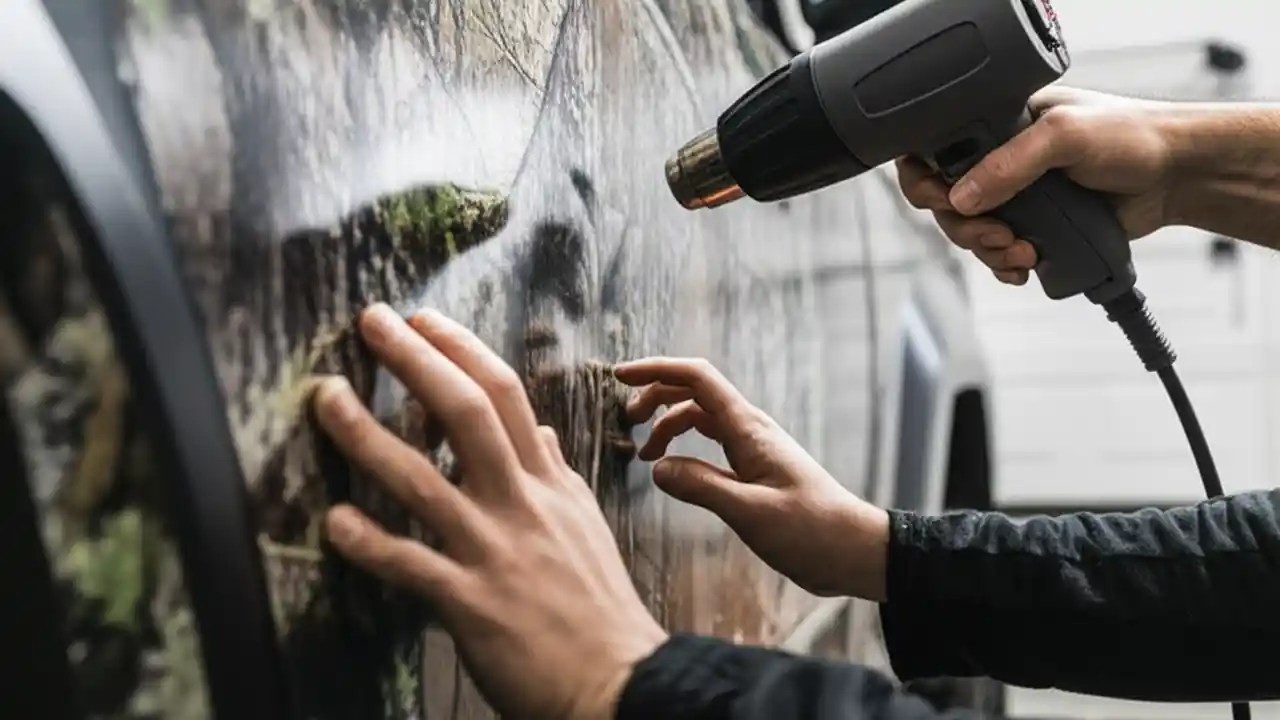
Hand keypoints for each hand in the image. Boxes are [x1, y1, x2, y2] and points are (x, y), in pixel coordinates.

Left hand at [314, 304, 666, 719]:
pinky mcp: (471, 602)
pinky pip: (411, 564)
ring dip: (368, 435)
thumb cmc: (600, 605)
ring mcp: (494, 550)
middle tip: (372, 321)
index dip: (461, 349)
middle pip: (465, 412)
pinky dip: (370, 542)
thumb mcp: (586, 525)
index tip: (423, 319)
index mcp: (547, 483)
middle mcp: (520, 504)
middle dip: (415, 360)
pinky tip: (334, 521)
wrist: (619, 681)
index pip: (505, 394)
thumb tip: (543, 433)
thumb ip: (558, 473)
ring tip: (327, 398)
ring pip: (423, 479)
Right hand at [614, 357, 888, 600]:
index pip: (697, 379)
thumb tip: (657, 469)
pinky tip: (674, 472)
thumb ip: (701, 487)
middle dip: (656, 396)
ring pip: (701, 419)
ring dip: (668, 426)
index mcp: (749, 430)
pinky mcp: (755, 470)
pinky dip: (685, 449)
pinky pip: (711, 445)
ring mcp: (753, 448)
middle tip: (626, 421)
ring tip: (643, 456)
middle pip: (694, 393)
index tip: (620, 377)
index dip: (657, 370)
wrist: (853, 550)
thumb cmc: (811, 531)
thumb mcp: (750, 513)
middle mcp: (750, 431)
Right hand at [895, 86, 1178, 285]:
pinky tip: (1024, 268)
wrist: (1177, 177)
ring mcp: (1018, 196)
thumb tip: (960, 198)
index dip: (930, 184)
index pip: (938, 153)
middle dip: (969, 229)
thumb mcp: (1066, 136)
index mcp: (999, 125)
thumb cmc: (1133, 137)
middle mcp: (1003, 160)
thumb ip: (1011, 163)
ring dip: (990, 252)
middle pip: (950, 204)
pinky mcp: (1037, 226)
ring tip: (1024, 255)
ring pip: (973, 234)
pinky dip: (1005, 266)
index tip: (945, 204)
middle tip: (1001, 236)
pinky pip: (1001, 254)